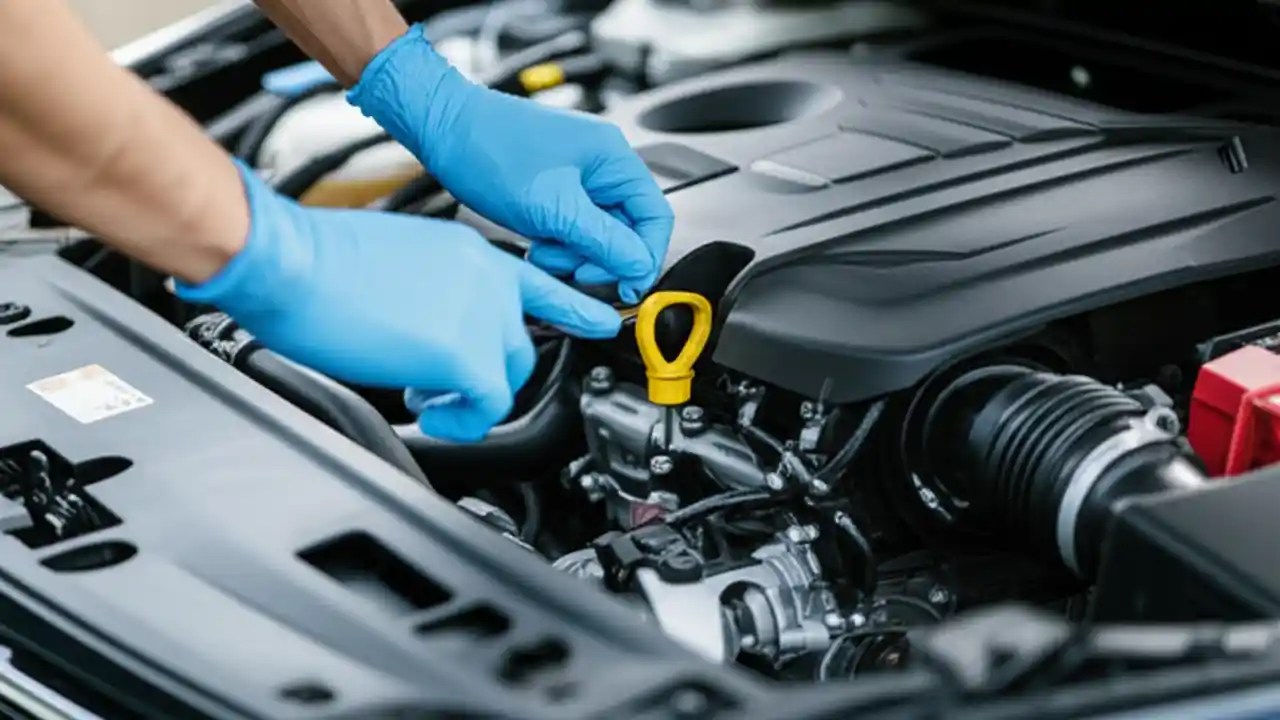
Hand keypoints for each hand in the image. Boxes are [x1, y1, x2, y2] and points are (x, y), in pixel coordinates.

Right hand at [176, 163, 620, 441]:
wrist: (291, 259)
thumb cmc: (317, 262)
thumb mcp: (396, 262)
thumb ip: (433, 293)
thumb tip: (430, 330)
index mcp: (470, 254)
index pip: (540, 284)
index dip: (575, 307)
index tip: (603, 319)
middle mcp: (487, 281)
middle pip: (520, 345)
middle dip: (484, 375)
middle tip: (437, 385)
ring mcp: (481, 316)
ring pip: (506, 379)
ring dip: (467, 399)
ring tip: (422, 396)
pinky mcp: (463, 354)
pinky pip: (486, 407)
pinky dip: (460, 421)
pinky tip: (429, 413)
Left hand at [347, 24, 672, 303]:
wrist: (442, 128)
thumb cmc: (491, 152)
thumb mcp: (554, 208)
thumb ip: (603, 241)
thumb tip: (639, 268)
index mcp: (614, 159)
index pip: (655, 218)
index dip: (645, 258)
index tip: (626, 287)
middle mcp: (603, 165)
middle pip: (627, 230)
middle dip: (601, 258)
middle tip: (573, 271)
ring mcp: (579, 176)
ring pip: (598, 234)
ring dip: (575, 254)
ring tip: (544, 252)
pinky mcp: (555, 187)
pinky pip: (573, 226)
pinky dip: (558, 242)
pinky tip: (535, 242)